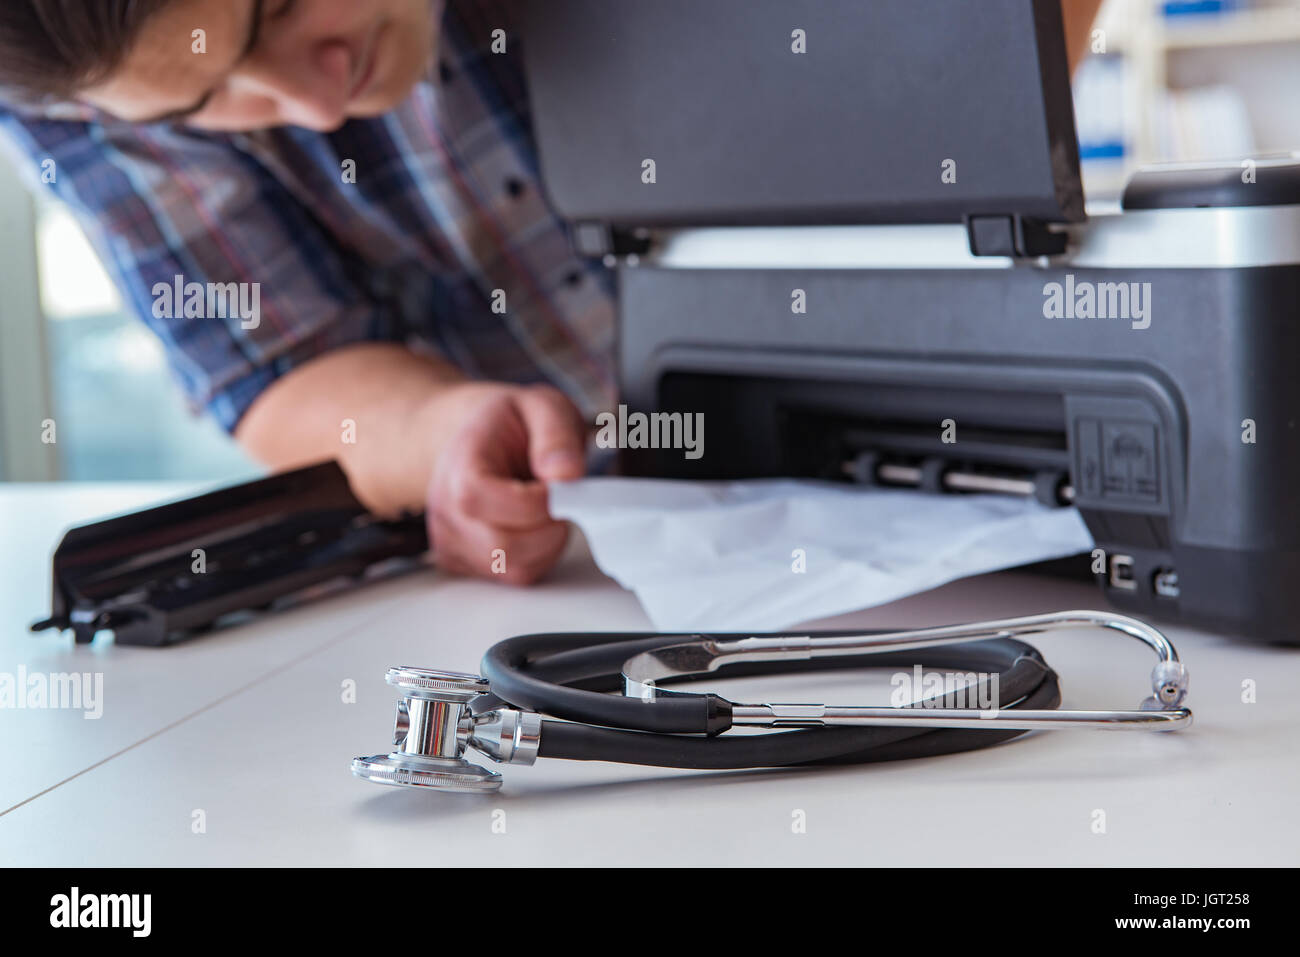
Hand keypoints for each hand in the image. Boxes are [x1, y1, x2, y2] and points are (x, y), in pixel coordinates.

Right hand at [425, 383, 586, 584]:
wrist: (477, 438)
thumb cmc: (508, 425)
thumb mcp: (541, 406)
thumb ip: (557, 436)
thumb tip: (566, 474)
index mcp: (458, 469)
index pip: (484, 501)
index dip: (536, 500)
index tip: (557, 483)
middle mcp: (446, 512)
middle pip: (504, 547)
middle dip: (550, 526)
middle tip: (560, 497)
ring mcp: (452, 543)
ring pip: (516, 569)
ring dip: (548, 543)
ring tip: (545, 507)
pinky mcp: (466, 565)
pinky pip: (515, 576)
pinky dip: (538, 555)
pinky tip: (533, 525)